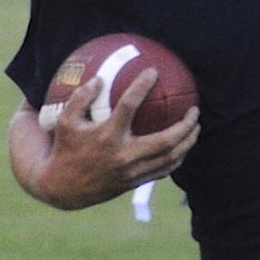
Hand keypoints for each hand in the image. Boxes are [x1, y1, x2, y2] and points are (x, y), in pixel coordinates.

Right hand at [38, 68, 199, 207]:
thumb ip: (81, 98)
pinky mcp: (135, 183)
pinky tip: (182, 148)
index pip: (128, 106)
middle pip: (166, 140)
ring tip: (195, 128)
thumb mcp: (65, 121)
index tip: (153, 72)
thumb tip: (99, 79)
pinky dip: (177, 158)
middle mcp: (123, 155)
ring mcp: (132, 171)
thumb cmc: (65, 149)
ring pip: (170, 158)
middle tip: (195, 110)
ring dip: (188, 142)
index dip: (142, 86)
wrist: (64, 188)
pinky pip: (163, 171)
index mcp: (107, 136)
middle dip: (185, 124)